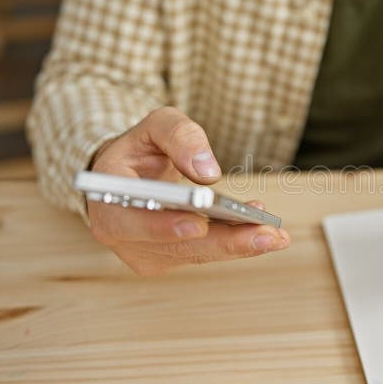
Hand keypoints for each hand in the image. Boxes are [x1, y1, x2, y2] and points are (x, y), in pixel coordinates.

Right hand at [89, 107, 289, 275]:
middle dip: (223, 242)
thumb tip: (208, 172)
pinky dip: (235, 242)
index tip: (198, 224)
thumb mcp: (157, 125)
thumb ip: (180, 136)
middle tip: (266, 235)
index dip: (163, 226)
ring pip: (196, 253)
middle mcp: (120, 234)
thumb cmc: (143, 147)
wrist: (131, 173)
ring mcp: (143, 252)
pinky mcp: (167, 259)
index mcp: (107, 198)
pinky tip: (265, 231)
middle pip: (175, 245)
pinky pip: (205, 253)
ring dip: (238, 244)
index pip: (129, 220)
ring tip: (276, 234)